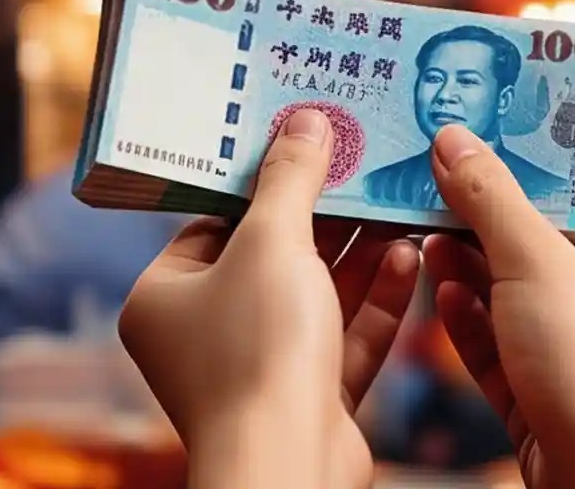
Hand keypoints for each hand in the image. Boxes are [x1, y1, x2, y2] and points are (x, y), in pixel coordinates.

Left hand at [118, 110, 419, 488]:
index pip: (214, 223)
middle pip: (273, 257)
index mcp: (165, 297)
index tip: (308, 144)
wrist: (289, 464)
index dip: (264, 183)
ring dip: (360, 252)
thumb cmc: (257, 349)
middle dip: (326, 215)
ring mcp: (259, 368)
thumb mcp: (272, 241)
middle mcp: (205, 335)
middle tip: (367, 166)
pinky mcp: (309, 397)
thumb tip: (305, 120)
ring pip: (315, 296)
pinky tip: (410, 256)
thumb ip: (291, 178)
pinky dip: (374, 299)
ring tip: (399, 203)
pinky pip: (342, 335)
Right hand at [423, 125, 574, 488]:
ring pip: (512, 284)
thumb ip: (490, 198)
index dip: (522, 153)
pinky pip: (501, 335)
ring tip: (422, 230)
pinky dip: (470, 314)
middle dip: (481, 211)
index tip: (469, 126)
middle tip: (426, 177)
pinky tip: (440, 290)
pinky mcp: (547, 382)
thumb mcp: (536, 263)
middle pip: (537, 231)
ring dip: (467, 261)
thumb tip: (453, 139)